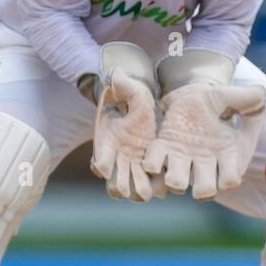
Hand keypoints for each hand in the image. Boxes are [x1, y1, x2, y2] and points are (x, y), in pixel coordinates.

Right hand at [90, 68, 158, 201]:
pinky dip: (157, 187)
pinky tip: (165, 181)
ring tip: (152, 188)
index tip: (104, 165)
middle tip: (134, 183)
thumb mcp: (130, 88)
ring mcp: (133, 165)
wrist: (144, 103)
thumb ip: (122, 84)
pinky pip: (151, 185)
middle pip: (115, 185)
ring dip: (139, 192)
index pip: (100, 162)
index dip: (102, 166)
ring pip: (131, 191)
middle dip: (123, 187)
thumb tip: (117, 73)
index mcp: (108, 143)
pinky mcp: (150, 167)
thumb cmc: (133, 96)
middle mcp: (118, 158)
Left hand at [142, 83, 265, 199]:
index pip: (230, 178)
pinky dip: (153, 165)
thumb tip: (261, 95)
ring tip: (174, 175)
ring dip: (175, 182)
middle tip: (200, 187)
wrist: (187, 96)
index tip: (228, 177)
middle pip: (205, 190)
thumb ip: (247, 97)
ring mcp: (182, 158)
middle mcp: (204, 162)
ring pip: (177, 183)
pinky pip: (154, 164)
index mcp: (226, 154)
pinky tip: (154, 160)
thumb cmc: (213, 101)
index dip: (229, 181)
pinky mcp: (163, 150)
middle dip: (203, 191)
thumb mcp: (229, 96)